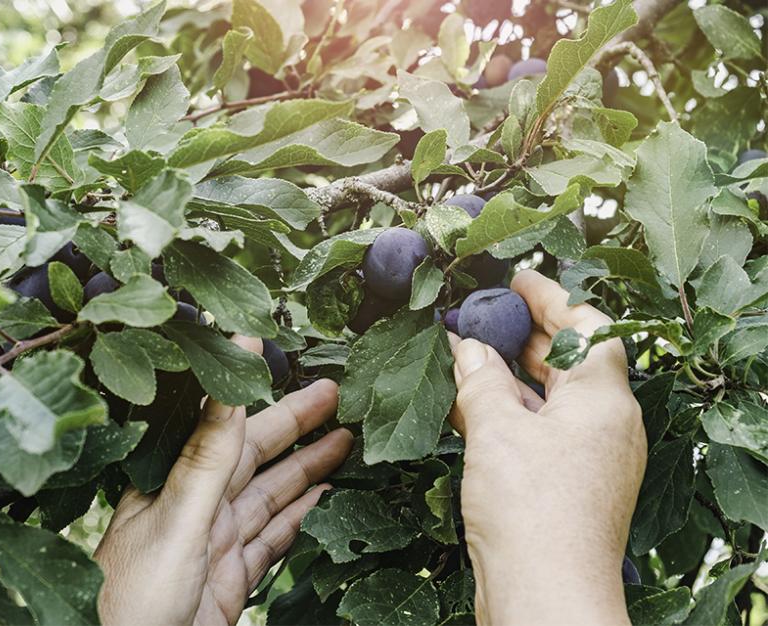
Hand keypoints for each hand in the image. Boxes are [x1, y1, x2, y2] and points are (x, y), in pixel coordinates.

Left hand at [94, 336, 351, 625]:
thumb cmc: (132, 597)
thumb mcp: (176, 518)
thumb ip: (208, 457)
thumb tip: (227, 386)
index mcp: (177, 483)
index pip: (223, 424)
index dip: (251, 389)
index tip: (270, 347)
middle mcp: (197, 506)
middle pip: (256, 455)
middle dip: (296, 424)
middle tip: (336, 394)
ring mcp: (216, 542)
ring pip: (271, 494)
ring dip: (306, 467)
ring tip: (344, 440)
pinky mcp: (230, 578)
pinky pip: (272, 538)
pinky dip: (300, 517)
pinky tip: (323, 498)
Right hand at [449, 270, 645, 625]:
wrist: (545, 598)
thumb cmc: (531, 511)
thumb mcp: (496, 430)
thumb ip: (480, 379)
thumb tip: (467, 347)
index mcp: (604, 400)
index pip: (589, 326)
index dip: (552, 297)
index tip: (516, 279)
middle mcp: (605, 425)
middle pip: (568, 361)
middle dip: (523, 334)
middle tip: (483, 312)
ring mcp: (587, 458)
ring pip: (548, 399)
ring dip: (508, 376)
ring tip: (465, 353)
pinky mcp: (566, 486)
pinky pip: (537, 433)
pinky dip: (506, 413)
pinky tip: (466, 405)